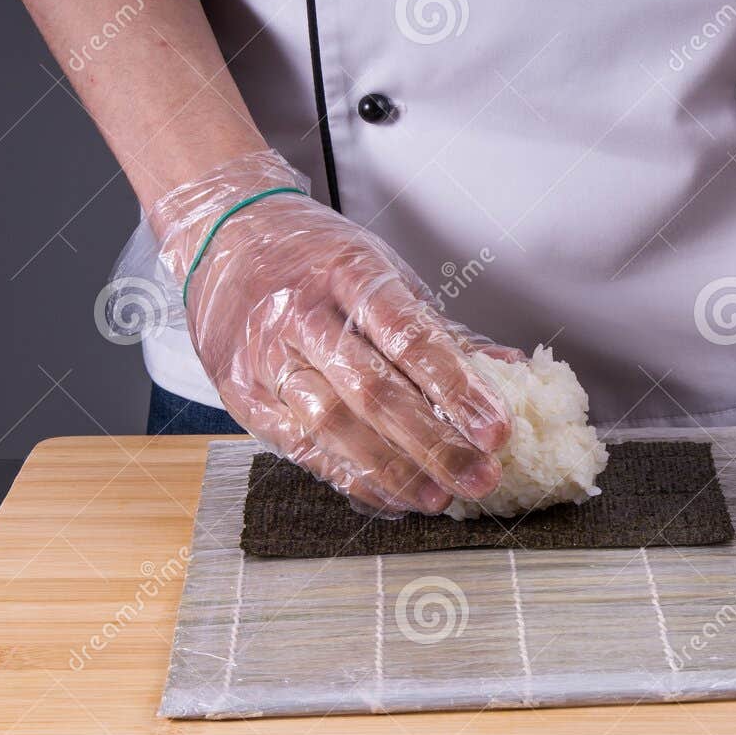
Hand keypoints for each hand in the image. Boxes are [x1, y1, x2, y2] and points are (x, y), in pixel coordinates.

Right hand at [154, 152, 518, 514]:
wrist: (225, 236)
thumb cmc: (316, 257)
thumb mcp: (381, 271)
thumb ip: (441, 329)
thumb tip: (510, 368)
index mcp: (349, 274)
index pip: (410, 339)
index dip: (457, 389)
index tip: (497, 430)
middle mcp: (302, 316)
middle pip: (372, 392)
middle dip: (434, 444)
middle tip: (480, 477)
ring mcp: (267, 359)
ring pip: (333, 426)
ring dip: (393, 471)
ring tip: (440, 498)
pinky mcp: (244, 396)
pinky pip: (302, 449)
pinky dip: (350, 479)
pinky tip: (391, 497)